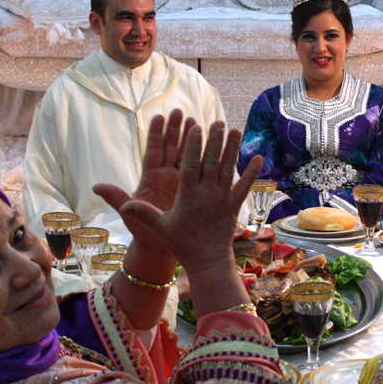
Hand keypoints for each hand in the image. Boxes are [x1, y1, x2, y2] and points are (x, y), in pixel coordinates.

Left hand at [93, 109, 193, 244]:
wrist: (160, 249)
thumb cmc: (143, 233)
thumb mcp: (130, 214)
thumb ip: (117, 198)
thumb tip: (96, 186)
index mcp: (150, 179)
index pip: (153, 152)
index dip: (155, 135)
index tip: (158, 116)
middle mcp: (164, 177)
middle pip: (170, 148)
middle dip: (174, 129)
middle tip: (178, 110)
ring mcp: (179, 182)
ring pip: (186, 155)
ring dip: (191, 138)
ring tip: (196, 120)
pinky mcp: (191, 190)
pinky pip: (199, 170)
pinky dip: (205, 157)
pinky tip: (214, 144)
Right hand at [115, 120, 261, 275]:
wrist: (207, 261)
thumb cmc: (181, 244)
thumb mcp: (160, 228)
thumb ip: (142, 213)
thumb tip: (123, 205)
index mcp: (188, 196)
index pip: (190, 165)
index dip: (193, 145)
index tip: (196, 128)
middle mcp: (207, 194)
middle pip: (211, 162)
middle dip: (215, 140)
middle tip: (218, 122)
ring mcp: (223, 199)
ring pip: (228, 169)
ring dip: (232, 149)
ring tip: (236, 130)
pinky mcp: (234, 206)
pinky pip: (245, 186)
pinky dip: (252, 172)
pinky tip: (259, 157)